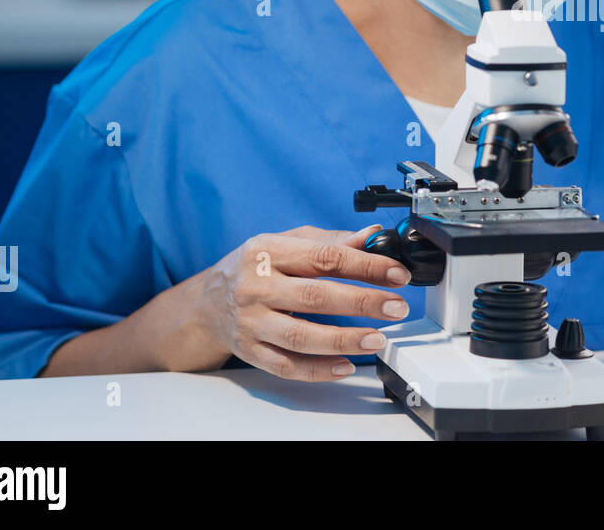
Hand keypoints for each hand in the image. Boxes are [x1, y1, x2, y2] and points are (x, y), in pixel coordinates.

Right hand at [199, 224, 411, 380]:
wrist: (206, 302)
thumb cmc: (255, 267)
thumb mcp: (286, 242)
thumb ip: (331, 240)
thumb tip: (374, 235)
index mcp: (268, 251)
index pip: (324, 257)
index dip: (366, 265)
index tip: (397, 274)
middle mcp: (256, 286)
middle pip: (315, 297)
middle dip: (362, 302)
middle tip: (396, 307)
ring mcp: (251, 322)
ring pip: (301, 336)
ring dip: (344, 340)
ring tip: (377, 338)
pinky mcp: (250, 351)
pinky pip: (287, 366)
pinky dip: (318, 370)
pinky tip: (346, 366)